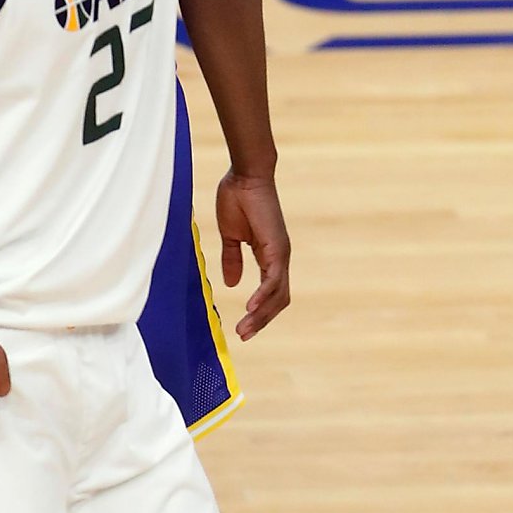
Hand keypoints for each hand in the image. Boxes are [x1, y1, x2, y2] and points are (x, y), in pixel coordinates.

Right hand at [217, 169, 291, 340]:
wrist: (245, 176)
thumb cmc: (237, 200)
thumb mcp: (231, 237)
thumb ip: (232, 259)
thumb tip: (232, 284)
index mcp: (270, 256)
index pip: (270, 293)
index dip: (259, 312)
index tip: (242, 327)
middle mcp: (280, 258)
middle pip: (278, 300)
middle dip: (261, 320)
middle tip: (243, 336)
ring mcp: (281, 253)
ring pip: (278, 294)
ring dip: (261, 314)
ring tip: (244, 330)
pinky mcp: (277, 247)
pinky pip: (273, 278)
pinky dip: (263, 295)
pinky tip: (250, 308)